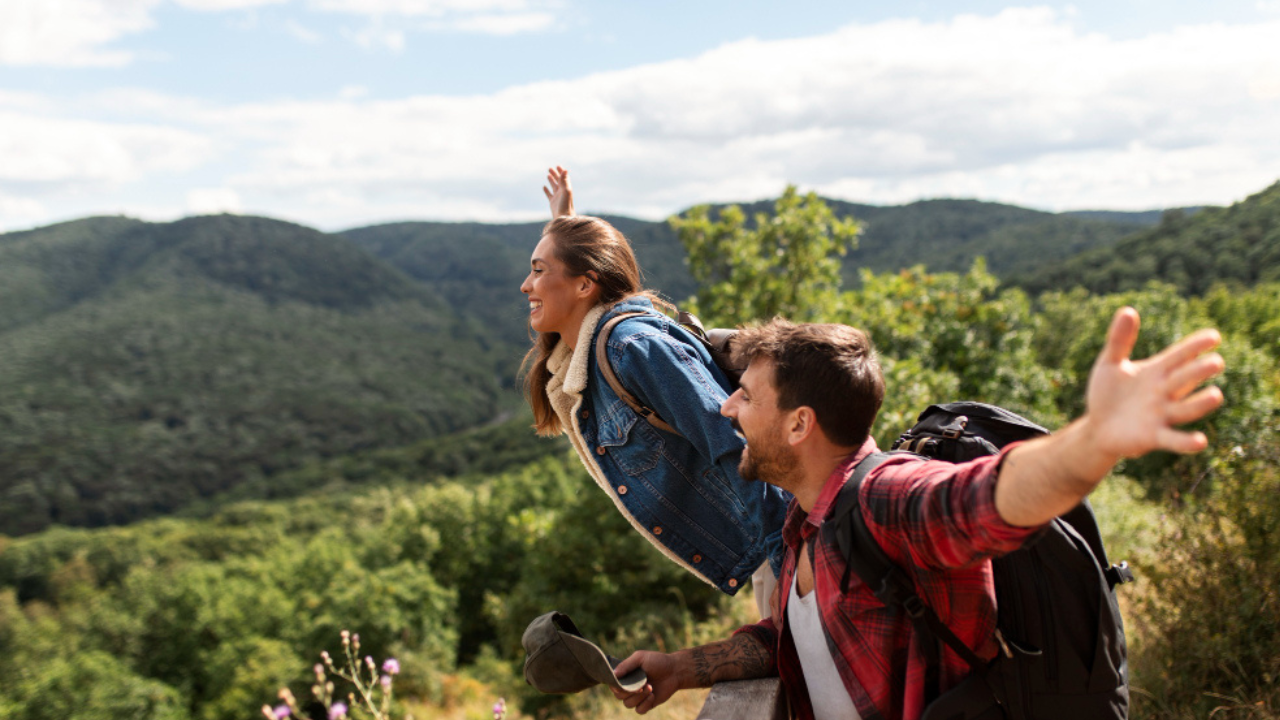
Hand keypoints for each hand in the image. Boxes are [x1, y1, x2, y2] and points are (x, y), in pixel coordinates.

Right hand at [544, 165, 573, 217]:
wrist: (564, 218)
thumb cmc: (566, 205)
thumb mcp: (565, 191)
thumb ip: (564, 181)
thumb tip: (565, 170)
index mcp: (566, 188)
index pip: (564, 178)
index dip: (561, 172)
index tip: (557, 166)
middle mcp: (562, 192)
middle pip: (558, 181)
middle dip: (555, 174)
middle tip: (549, 168)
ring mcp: (557, 197)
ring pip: (554, 187)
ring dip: (551, 180)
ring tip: (548, 175)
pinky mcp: (552, 202)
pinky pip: (549, 195)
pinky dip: (546, 190)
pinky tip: (544, 187)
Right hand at [610, 651, 681, 714]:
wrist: (674, 670)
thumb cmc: (657, 662)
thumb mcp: (640, 658)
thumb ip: (626, 665)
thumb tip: (613, 674)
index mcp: (625, 676)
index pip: (613, 684)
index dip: (616, 685)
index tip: (623, 684)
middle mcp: (629, 687)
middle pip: (619, 695)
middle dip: (629, 691)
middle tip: (641, 685)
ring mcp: (637, 696)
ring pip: (628, 704)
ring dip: (638, 697)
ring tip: (650, 687)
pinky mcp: (647, 704)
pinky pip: (639, 710)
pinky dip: (645, 704)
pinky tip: (653, 695)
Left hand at [1083, 307, 1224, 460]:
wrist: (1097, 427)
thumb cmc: (1108, 393)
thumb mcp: (1110, 364)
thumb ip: (1119, 340)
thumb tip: (1128, 310)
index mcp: (1157, 372)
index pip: (1179, 356)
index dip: (1195, 346)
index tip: (1213, 336)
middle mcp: (1164, 392)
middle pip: (1185, 379)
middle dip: (1199, 371)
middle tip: (1216, 362)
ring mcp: (1161, 415)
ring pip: (1185, 409)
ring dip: (1200, 403)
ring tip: (1216, 395)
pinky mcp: (1153, 437)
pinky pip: (1173, 440)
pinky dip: (1185, 441)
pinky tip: (1200, 441)